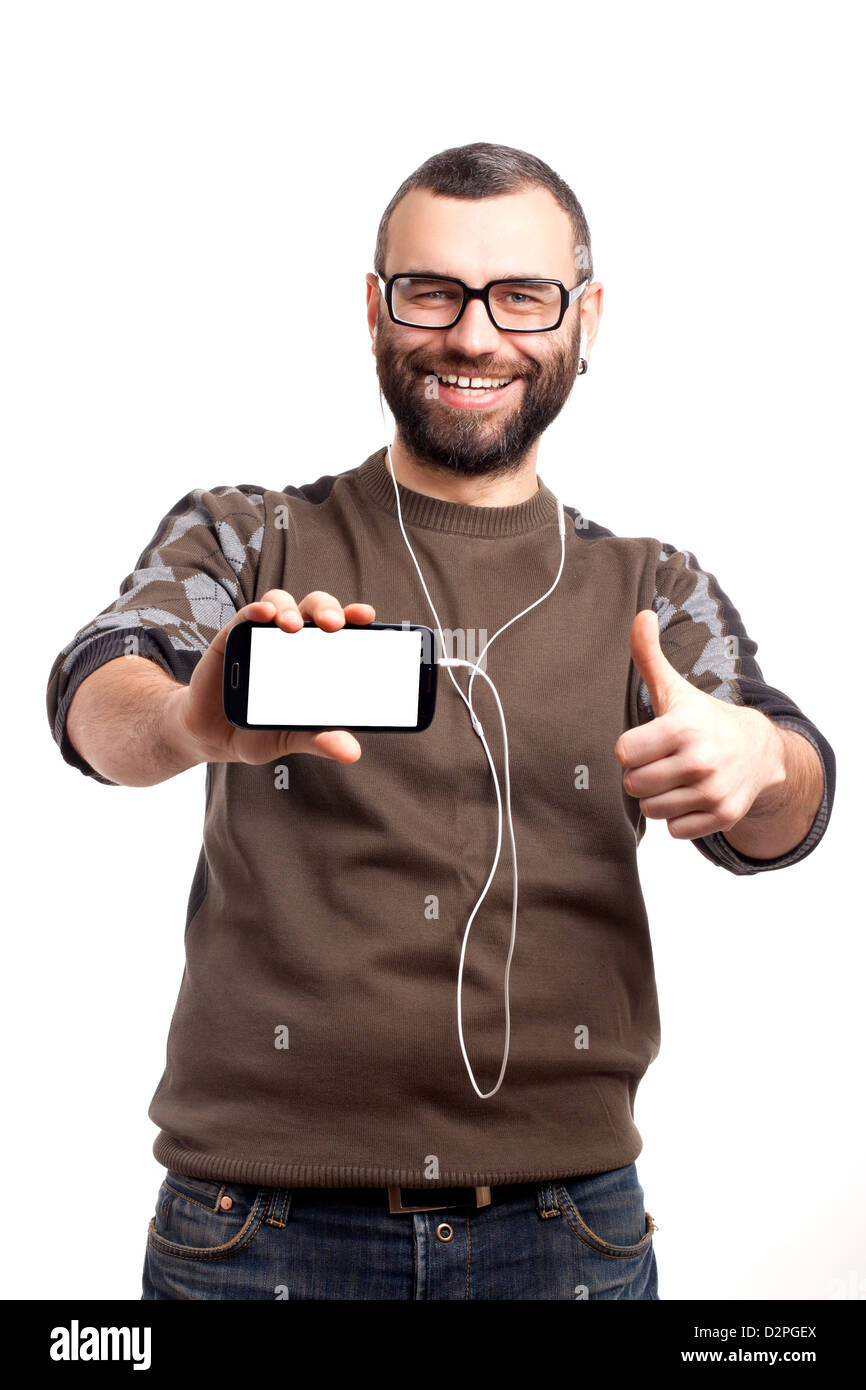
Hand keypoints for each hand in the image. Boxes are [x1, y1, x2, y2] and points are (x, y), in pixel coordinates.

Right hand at [170, 589, 376, 766]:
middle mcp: (292, 640)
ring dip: (290, 609)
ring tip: (293, 626)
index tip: (367, 617)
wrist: (213, 735)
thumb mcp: (292, 738)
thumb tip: (352, 751)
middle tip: (333, 625)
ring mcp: (262, 636)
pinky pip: (247, 615)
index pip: (341, 630)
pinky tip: (264, 615)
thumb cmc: (258, 730)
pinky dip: (257, 610)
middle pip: (315, 609)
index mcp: (316, 658)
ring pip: (282, 604)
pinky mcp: (233, 637)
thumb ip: (319, 739)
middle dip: (327, 609)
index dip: (355, 618)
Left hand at [614, 609, 785, 839]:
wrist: (758, 750)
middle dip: (643, 775)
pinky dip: (678, 817)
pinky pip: (674, 830)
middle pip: (634, 785)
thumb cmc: (704, 718)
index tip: (648, 741)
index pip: (624, 754)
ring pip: (652, 810)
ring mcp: (713, 791)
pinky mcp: (722, 816)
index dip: (631, 749)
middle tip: (662, 761)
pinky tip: (691, 796)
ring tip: (676, 778)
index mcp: (683, 728)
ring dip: (659, 797)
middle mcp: (700, 761)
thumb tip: (640, 615)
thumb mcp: (675, 688)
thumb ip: (649, 655)